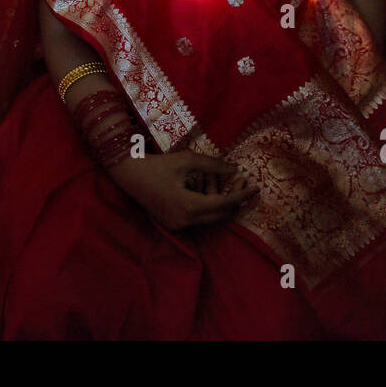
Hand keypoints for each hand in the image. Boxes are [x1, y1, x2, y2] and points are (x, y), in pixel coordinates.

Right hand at [106, 151, 258, 230]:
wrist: (129, 175)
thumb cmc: (158, 165)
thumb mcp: (186, 160)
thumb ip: (213, 165)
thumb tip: (234, 168)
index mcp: (189, 206)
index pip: (224, 204)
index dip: (242, 195)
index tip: (256, 187)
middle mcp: (185, 221)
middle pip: (220, 216)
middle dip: (235, 201)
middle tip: (245, 186)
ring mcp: (178, 226)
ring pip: (210, 219)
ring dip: (222, 205)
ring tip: (231, 187)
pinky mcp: (173, 224)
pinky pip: (198, 219)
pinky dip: (208, 208)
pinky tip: (213, 193)